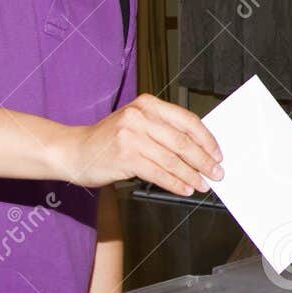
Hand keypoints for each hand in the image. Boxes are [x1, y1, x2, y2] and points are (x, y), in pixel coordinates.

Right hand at [59, 94, 223, 196]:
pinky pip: (158, 173)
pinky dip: (175, 183)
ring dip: (192, 175)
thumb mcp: (136, 125)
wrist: (74, 151)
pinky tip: (184, 189)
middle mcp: (139, 116)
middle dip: (204, 160)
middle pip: (183, 141)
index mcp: (147, 104)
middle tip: (216, 173)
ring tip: (203, 184)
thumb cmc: (109, 141)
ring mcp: (131, 135)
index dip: (206, 139)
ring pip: (172, 159)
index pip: (187, 120)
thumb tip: (199, 150)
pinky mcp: (125, 156)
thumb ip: (163, 131)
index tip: (218, 153)